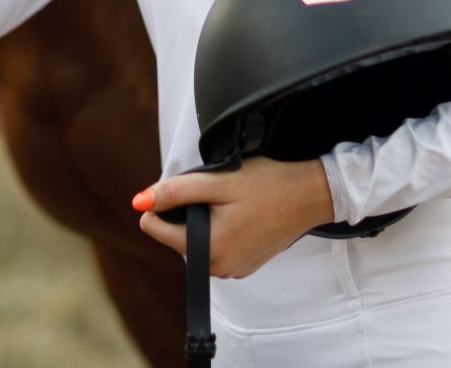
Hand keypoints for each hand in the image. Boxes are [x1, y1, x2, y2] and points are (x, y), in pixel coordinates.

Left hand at [133, 157, 337, 277]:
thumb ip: (175, 191)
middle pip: (176, 235)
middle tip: (219, 193)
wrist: (311, 195)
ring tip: (232, 202)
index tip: (191, 189)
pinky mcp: (245, 266)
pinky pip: (217, 247)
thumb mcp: (218, 181)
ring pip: (196, 241)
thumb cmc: (269, 185)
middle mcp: (219, 269)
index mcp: (208, 251)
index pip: (154, 227)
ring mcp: (233, 270)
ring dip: (204, 221)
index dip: (164, 202)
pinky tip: (243, 214)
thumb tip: (139, 202)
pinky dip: (221, 230)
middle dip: (187, 212)